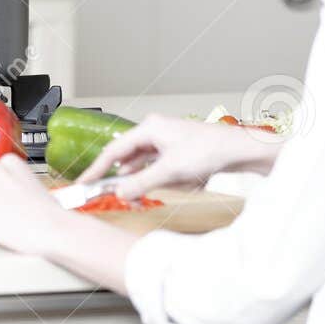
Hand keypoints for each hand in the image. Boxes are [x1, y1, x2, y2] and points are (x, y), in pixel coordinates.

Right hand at [82, 113, 281, 198]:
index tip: (84, 183)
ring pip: (149, 167)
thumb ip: (140, 184)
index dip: (97, 169)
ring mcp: (168, 141)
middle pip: (131, 160)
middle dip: (133, 180)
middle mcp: (155, 131)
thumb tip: (120, 193)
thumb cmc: (208, 150)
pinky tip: (189, 181)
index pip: (114, 151)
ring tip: (177, 183)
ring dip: (156, 180)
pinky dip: (170, 179)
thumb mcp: (169, 171)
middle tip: (122, 195)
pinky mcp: (179, 151)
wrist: (240, 150)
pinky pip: (164, 169)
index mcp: (148, 128)